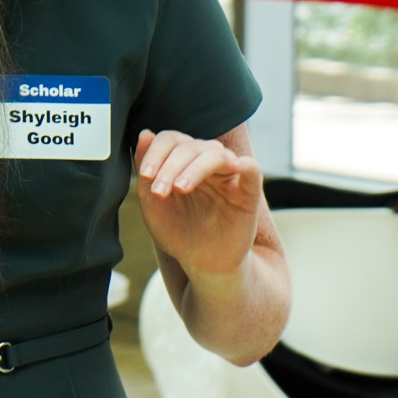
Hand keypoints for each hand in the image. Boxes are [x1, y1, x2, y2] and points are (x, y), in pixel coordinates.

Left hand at [133, 129, 261, 281]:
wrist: (201, 264)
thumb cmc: (177, 231)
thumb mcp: (153, 202)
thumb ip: (146, 168)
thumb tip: (144, 133)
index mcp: (184, 160)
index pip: (171, 140)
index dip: (156, 152)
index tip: (145, 176)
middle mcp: (207, 162)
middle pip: (190, 146)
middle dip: (170, 166)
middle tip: (160, 191)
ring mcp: (229, 175)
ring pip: (215, 154)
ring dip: (194, 168)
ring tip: (180, 188)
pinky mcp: (248, 193)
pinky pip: (252, 169)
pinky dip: (246, 164)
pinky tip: (235, 167)